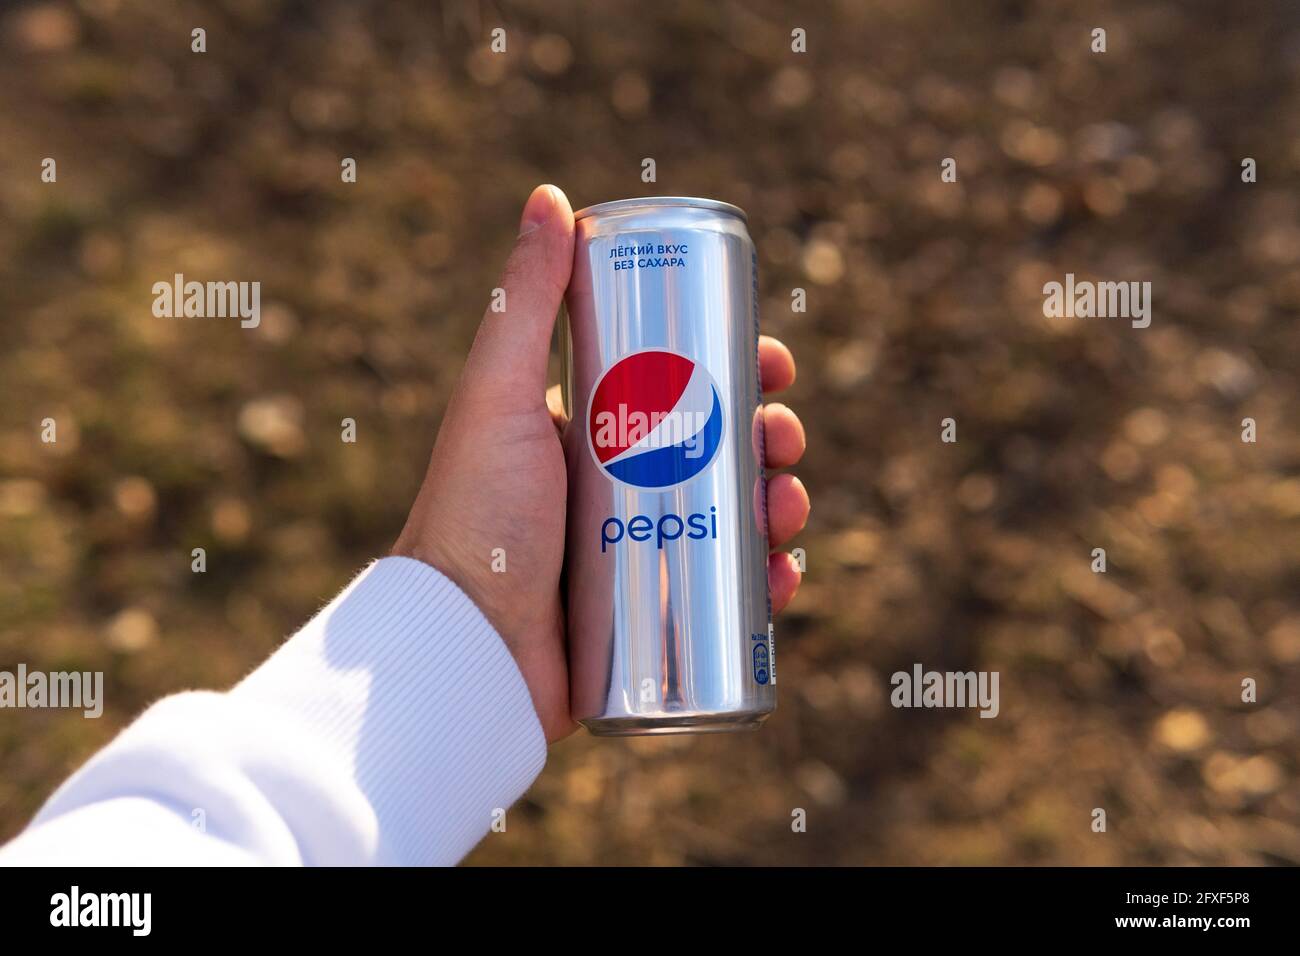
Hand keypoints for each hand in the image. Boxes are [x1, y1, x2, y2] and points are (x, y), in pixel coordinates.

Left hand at [394, 184, 809, 742]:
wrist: (464, 647)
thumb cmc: (474, 514)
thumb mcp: (498, 394)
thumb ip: (523, 299)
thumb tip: (551, 195)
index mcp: (584, 432)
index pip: (679, 386)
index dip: (735, 371)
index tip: (773, 363)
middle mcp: (613, 490)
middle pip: (718, 451)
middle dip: (769, 439)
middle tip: (784, 440)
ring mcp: (634, 556)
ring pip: (733, 520)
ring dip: (780, 505)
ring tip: (787, 507)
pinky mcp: (651, 620)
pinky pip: (726, 596)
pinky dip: (765, 583)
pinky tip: (782, 574)